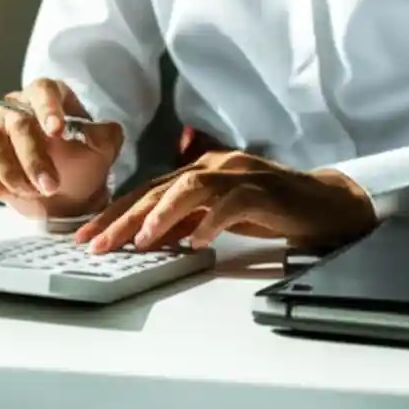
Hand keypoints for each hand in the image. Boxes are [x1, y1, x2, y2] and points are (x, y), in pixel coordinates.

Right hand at [0, 78, 123, 218]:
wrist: (69, 194)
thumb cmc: (84, 162)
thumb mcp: (104, 149)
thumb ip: (105, 137)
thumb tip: (98, 131)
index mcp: (46, 96)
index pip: (42, 91)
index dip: (48, 108)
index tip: (57, 131)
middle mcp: (15, 110)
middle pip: (17, 124)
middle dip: (33, 158)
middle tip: (51, 185)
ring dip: (10, 172)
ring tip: (33, 193)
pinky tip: (6, 194)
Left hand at [74, 151, 376, 253]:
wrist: (323, 205)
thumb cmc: (268, 210)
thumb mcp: (216, 217)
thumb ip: (184, 222)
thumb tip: (146, 238)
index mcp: (199, 169)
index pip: (147, 190)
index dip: (114, 212)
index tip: (85, 235)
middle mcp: (213, 165)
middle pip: (159, 189)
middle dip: (123, 217)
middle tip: (97, 243)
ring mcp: (238, 174)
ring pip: (189, 189)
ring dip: (161, 215)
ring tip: (141, 240)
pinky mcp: (262, 190)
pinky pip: (230, 204)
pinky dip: (210, 222)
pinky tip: (196, 242)